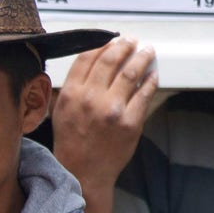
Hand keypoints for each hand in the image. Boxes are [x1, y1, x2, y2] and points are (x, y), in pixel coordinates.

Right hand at [52, 38, 157, 212]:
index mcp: (70, 94)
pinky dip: (151, 80)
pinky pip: (144, 93)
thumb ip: (72, 87)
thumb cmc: (71, 143)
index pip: (87, 57)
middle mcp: (90, 99)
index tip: (112, 40)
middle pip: (110, 59)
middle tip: (132, 41)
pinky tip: (153, 74)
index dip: (102, 44)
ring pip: (131, 72)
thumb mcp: (60, 111)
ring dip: (142, 57)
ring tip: (147, 51)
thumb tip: (91, 62)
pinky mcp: (130, 121)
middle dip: (124, 46)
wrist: (83, 172)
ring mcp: (112, 110)